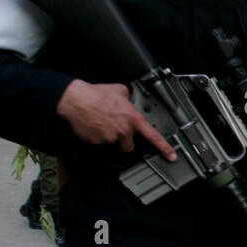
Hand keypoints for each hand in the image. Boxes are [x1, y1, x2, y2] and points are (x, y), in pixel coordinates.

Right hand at [56, 79, 176, 160]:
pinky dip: (97, 136)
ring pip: (113, 143)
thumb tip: (131, 100)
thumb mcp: (121, 90)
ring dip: (110, 136)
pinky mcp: (96, 142)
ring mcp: (109, 138)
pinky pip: (99, 142)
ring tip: (102, 122)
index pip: (153, 136)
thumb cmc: (96, 94)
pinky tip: (94, 124)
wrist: (75, 99)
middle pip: (129, 146)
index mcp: (132, 118)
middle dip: (125, 140)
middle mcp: (123, 130)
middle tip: (117, 128)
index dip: (164, 147)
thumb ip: (130, 99)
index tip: (171, 156)